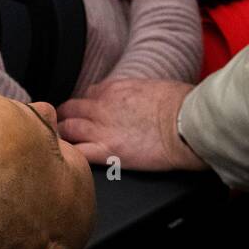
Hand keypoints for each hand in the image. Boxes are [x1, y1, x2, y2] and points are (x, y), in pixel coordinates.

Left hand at [57, 79, 205, 170]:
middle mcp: (102, 106)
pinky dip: (70, 155)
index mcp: (114, 88)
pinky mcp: (107, 151)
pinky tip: (68, 161)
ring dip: (63, 136)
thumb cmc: (179, 104)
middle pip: (70, 109)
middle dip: (65, 118)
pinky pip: (77, 152)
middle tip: (64, 128)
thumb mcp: (152, 87)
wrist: (186, 123)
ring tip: (62, 145)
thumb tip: (138, 100)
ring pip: (67, 128)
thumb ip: (135, 93)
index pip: (88, 94)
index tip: (87, 114)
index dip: (86, 106)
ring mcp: (102, 129)